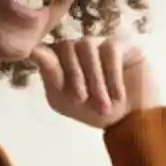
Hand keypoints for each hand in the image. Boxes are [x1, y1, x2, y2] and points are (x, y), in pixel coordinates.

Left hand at [28, 36, 159, 128]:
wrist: (134, 122)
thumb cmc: (97, 113)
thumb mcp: (66, 100)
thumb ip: (50, 75)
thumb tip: (31, 49)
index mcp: (61, 59)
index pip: (46, 49)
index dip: (50, 63)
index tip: (48, 71)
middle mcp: (79, 47)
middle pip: (66, 46)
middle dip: (74, 77)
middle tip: (84, 102)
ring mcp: (101, 43)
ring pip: (87, 46)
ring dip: (94, 79)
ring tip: (104, 105)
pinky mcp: (124, 44)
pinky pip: (110, 50)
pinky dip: (112, 76)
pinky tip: (118, 95)